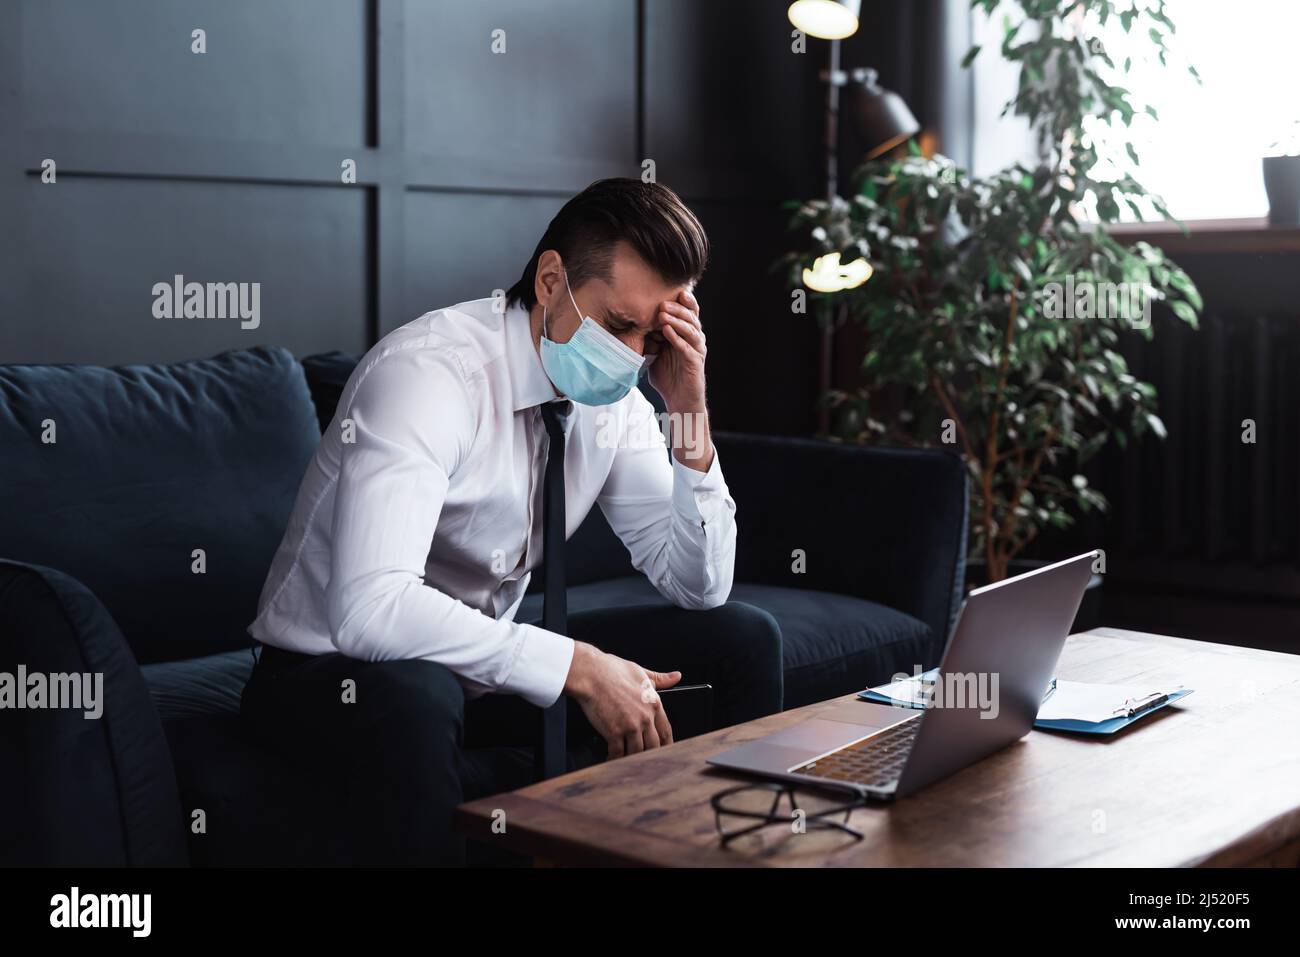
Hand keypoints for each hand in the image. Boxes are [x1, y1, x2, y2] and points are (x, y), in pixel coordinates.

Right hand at [563, 642, 679, 757]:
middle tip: (646, 759)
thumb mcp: (640, 672)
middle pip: (654, 745)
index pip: (666, 730)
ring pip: (637, 752)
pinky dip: (614, 758)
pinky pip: (618, 753)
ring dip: (632, 757)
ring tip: (627, 760)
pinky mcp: (614, 733)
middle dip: (650, 754)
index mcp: (653, 703)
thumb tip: (676, 677)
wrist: (590, 674)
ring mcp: (630, 726)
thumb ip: (660, 679)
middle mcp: (645, 717)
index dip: (666, 743)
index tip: (664, 748)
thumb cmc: (611, 670)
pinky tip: (611, 758)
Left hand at [648, 288, 706, 414]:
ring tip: (663, 315)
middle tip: (662, 303)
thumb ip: (650, 338)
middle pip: (691, 317)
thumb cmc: (668, 377)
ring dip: (677, 321)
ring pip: (691, 330)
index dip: (682, 301)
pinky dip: (677, 338)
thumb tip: (632, 324)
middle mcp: (695, 339)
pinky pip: (687, 348)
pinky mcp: (696, 363)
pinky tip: (667, 331)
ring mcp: (697, 350)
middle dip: (677, 308)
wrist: (679, 401)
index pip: (688, 312)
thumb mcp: (655, 353)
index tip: (669, 291)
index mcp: (687, 334)